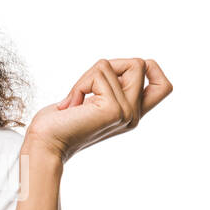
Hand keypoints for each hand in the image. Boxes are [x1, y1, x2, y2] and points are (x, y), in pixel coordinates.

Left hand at [25, 58, 171, 162]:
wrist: (44, 145)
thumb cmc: (59, 123)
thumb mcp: (92, 100)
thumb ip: (110, 87)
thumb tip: (116, 65)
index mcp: (132, 114)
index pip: (165, 86)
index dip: (149, 69)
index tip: (117, 77)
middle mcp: (134, 116)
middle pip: (142, 64)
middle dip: (111, 65)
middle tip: (89, 87)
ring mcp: (127, 113)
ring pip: (114, 65)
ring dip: (87, 76)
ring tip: (77, 100)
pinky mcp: (114, 110)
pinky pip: (100, 72)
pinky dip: (80, 84)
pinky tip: (73, 105)